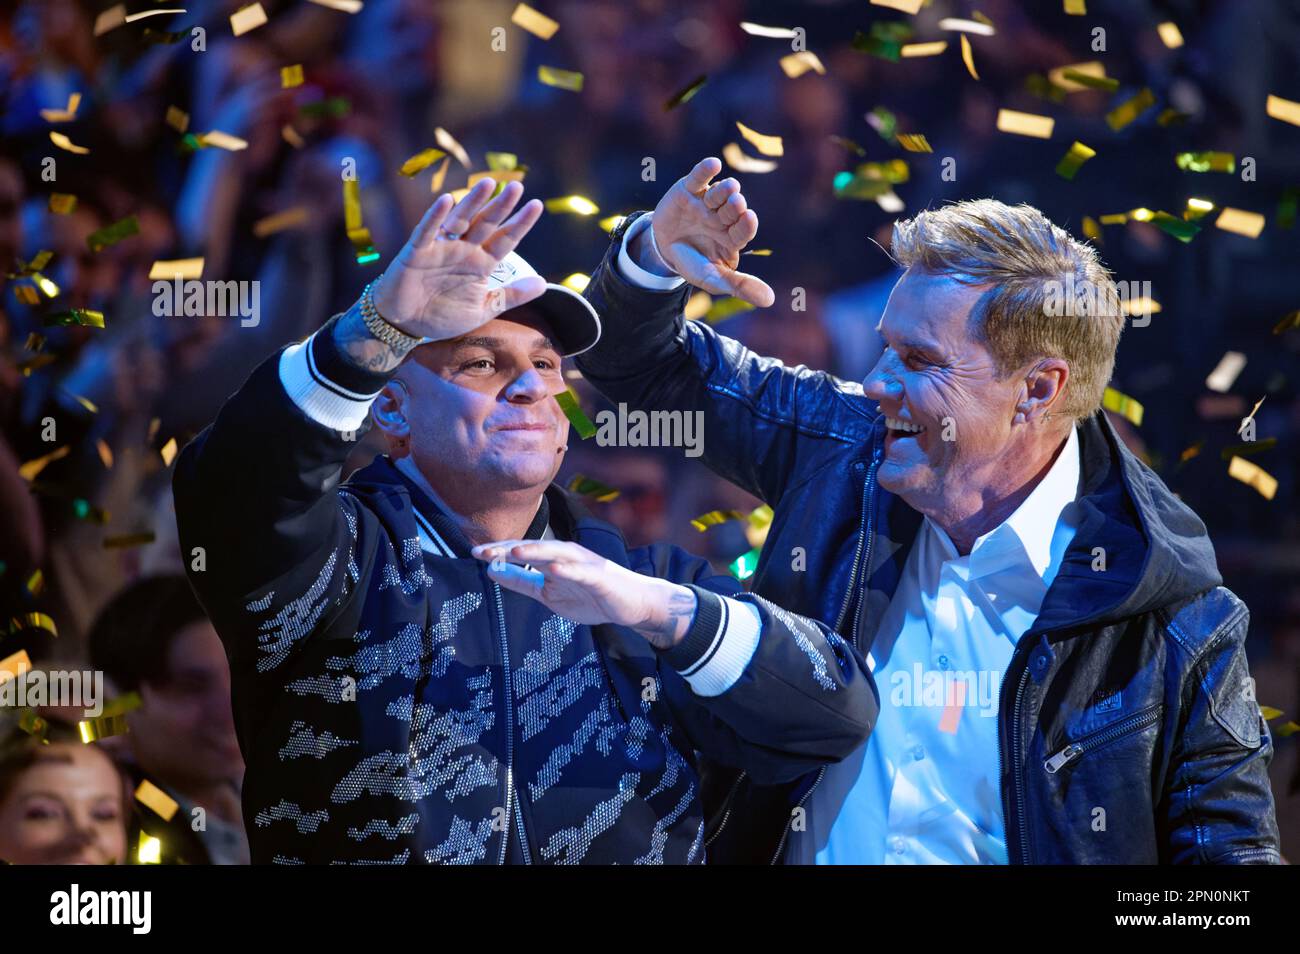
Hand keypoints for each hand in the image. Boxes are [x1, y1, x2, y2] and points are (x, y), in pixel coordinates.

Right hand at [371, 179, 545, 340]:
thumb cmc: (443, 314)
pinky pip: (426, 232)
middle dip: (500, 206)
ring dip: (472, 202)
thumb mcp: (483, 309)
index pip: (505, 239)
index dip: (520, 223)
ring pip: (459, 220)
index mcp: (481, 263)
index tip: (536, 205)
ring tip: (488, 184)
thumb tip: (544, 284)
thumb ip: (511, 296)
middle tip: (517, 187)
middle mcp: (463, 250)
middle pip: (485, 224)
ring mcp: (440, 249)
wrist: (406, 325)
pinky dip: (435, 217)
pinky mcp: (417, 253)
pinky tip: (446, 201)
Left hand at [471, 539, 698, 648]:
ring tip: (514, 551)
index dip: (499, 553)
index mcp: (552, 559)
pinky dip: (568, 570)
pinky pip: (582, 572)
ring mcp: (584, 564)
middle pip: (534, 548)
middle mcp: (566, 555)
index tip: (474, 553)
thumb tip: (492, 571)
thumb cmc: (590, 596)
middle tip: (483, 552)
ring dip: (536, 551)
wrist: (631, 604)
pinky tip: (554, 570)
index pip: (521, 553)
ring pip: (556, 554)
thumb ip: (523, 582)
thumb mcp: (548, 594)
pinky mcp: (600, 576)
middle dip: (509, 549)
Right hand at [640, 157, 774, 306]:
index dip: (747, 224)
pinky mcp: (688, 190)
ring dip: (724, 190)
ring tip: (728, 188)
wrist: (661, 250)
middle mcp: (722, 217)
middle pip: (732, 209)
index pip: (744, 230)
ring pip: (719, 193)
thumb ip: (740, 286)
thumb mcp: (712, 279)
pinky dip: (705, 170)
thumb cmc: (692, 264)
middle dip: (734, 206)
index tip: (749, 218)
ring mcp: (706, 202)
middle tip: (736, 203)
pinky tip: (713, 164)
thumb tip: (770, 301)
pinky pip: (698, 177)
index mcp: (732, 237)